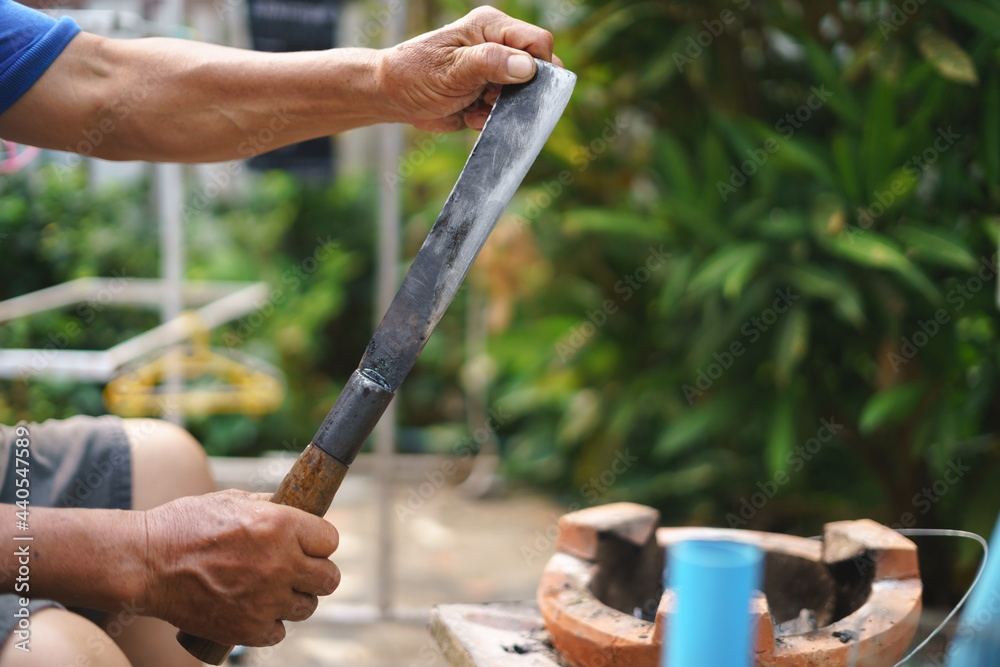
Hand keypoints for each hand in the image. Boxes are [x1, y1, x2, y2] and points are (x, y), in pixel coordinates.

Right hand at [140, 489, 339, 645]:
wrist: (147, 562)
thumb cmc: (187, 525)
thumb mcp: (234, 500)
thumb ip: (271, 506)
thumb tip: (299, 509)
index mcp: (281, 526)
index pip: (331, 540)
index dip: (320, 542)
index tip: (310, 544)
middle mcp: (281, 564)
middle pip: (329, 578)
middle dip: (318, 573)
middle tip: (301, 570)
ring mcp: (266, 600)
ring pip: (307, 607)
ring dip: (294, 599)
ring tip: (272, 589)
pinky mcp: (247, 629)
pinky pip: (279, 632)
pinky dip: (270, 624)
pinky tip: (256, 609)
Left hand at [376, 6, 560, 131]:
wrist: (393, 97)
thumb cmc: (415, 73)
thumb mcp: (452, 68)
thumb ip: (491, 63)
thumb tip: (527, 67)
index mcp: (492, 27)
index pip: (537, 42)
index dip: (537, 66)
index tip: (519, 86)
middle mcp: (498, 46)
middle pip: (536, 71)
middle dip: (519, 92)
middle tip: (489, 97)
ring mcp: (495, 72)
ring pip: (523, 97)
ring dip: (502, 109)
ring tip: (475, 105)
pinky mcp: (489, 96)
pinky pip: (506, 113)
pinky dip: (490, 119)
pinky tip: (468, 114)